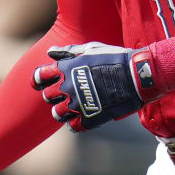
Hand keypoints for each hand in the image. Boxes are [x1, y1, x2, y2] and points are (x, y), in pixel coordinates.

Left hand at [31, 42, 158, 132]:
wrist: (137, 76)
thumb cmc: (114, 58)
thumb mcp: (90, 49)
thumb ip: (69, 51)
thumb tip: (50, 52)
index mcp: (65, 69)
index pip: (39, 76)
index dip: (38, 80)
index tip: (40, 84)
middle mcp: (66, 87)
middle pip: (48, 96)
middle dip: (55, 95)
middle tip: (67, 94)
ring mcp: (77, 104)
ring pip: (57, 114)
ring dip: (63, 111)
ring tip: (75, 107)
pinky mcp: (88, 118)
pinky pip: (72, 126)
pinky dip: (76, 122)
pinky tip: (84, 116)